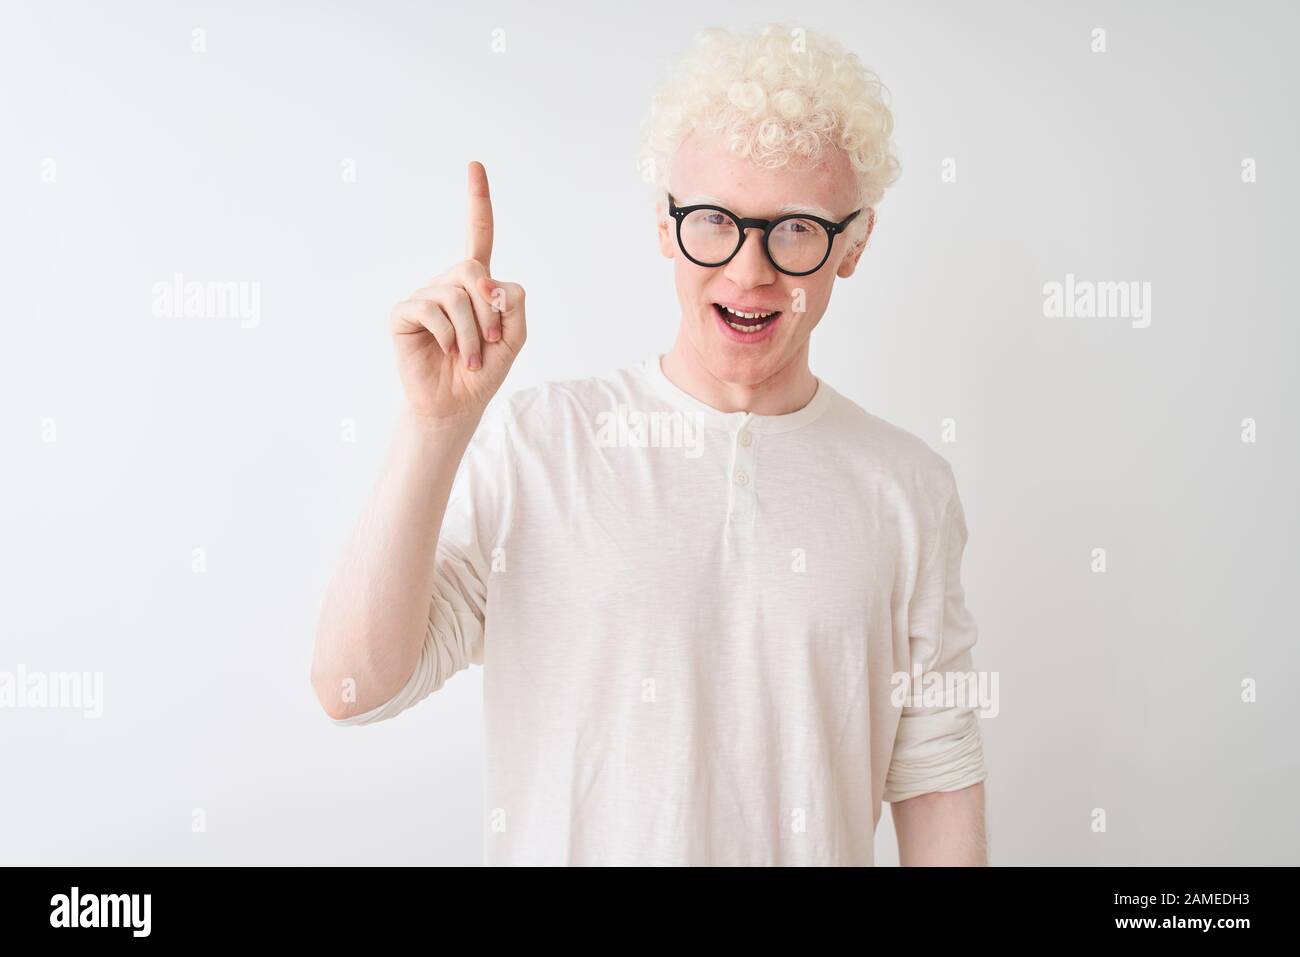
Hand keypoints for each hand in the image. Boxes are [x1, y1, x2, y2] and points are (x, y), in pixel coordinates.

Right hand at [389, 161, 526, 420]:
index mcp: (476, 284)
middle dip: (490, 311)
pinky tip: (448, 352)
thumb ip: (514, 303)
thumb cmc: (482, 370)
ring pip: (457, 294)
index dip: (477, 201)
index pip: (479, 235)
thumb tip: (488, 282)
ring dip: (473, 334)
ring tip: (469, 357)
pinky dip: (450, 336)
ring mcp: (424, 296)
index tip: (475, 166)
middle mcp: (448, 284)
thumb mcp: (514, 337)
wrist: (456, 404)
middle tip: (490, 343)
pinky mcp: (404, 313)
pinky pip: (431, 309)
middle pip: (474, 269)